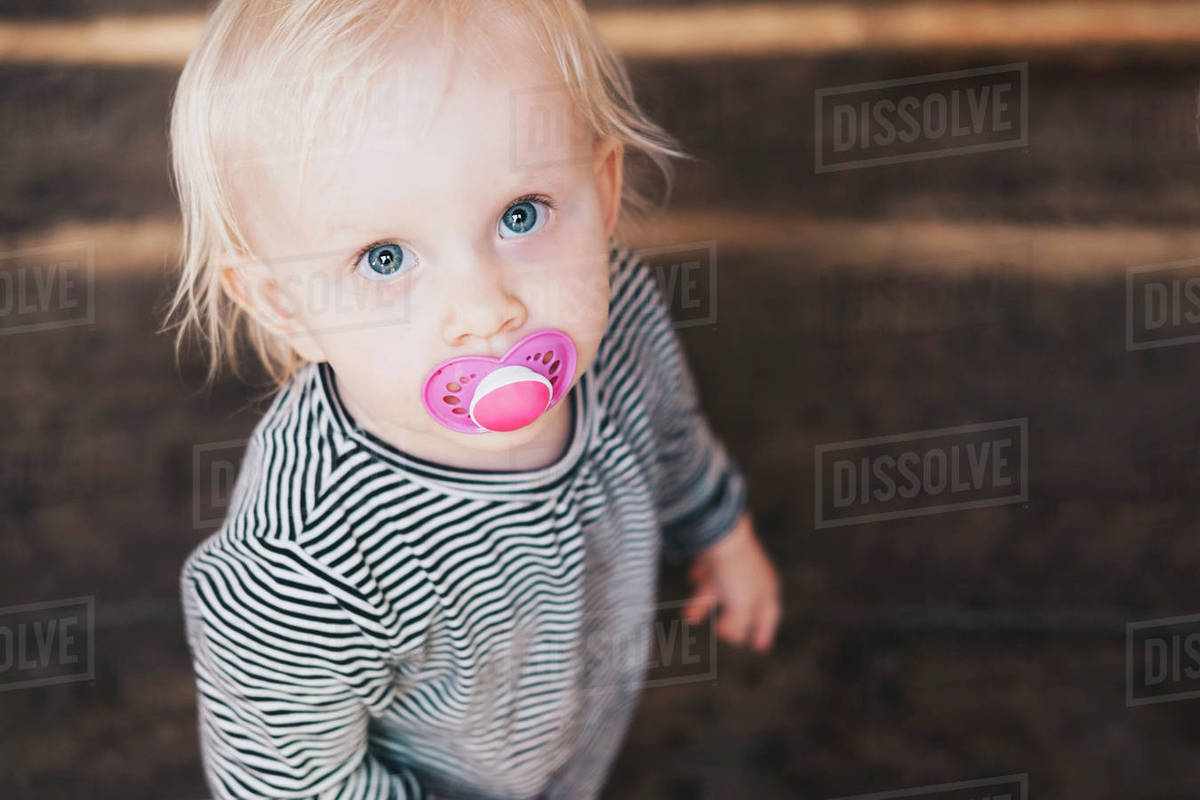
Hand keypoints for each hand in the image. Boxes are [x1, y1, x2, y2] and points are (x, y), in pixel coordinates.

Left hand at [680, 512, 780, 652]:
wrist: (719, 533)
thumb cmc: (735, 571)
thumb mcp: (741, 606)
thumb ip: (739, 625)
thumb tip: (734, 637)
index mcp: (768, 589)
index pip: (770, 616)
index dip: (764, 633)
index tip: (759, 648)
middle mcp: (755, 576)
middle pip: (744, 605)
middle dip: (731, 621)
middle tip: (721, 634)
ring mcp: (737, 564)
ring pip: (721, 590)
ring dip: (705, 604)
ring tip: (689, 618)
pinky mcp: (720, 553)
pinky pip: (710, 573)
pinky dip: (701, 581)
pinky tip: (692, 579)